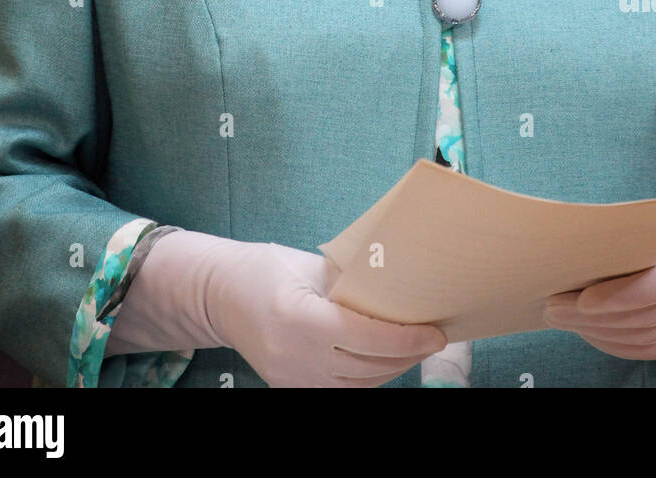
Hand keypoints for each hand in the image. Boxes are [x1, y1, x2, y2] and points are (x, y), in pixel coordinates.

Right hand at [205, 239, 447, 387]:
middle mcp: (294, 356)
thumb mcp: (308, 264)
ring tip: (412, 348)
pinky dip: (366, 379)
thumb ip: (349, 280)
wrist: (220, 295)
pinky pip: (339, 392)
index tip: (435, 333)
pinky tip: (382, 361)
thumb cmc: (265, 269)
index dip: (406, 339)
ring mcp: (290, 378)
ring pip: (357, 387)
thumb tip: (396, 286)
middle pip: (366, 368)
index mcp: (299, 317)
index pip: (365, 339)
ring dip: (390, 370)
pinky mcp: (288, 388)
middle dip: (406, 356)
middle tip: (433, 338)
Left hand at [542, 222, 655, 359]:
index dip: (620, 298)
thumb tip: (576, 242)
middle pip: (643, 319)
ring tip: (559, 316)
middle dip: (593, 317)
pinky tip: (584, 329)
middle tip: (553, 307)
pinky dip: (609, 342)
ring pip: (640, 339)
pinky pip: (642, 351)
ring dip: (594, 331)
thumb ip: (629, 236)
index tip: (583, 300)